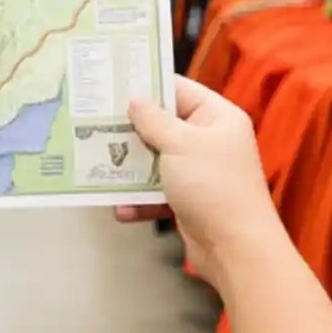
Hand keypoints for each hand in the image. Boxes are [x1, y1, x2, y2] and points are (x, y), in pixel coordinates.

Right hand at [118, 76, 286, 287]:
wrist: (236, 249)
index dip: (148, 84)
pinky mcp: (188, 199)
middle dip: (131, 128)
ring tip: (100, 163)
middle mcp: (209, 140)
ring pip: (155, 159)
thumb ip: (154, 120)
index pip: (179, 89)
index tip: (114, 82)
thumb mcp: (180, 145)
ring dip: (131, 166)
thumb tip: (135, 100)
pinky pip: (156, 191)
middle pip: (162, 124)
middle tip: (95, 121)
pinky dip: (139, 198)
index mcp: (217, 117)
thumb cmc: (215, 187)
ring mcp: (198, 171)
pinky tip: (121, 206)